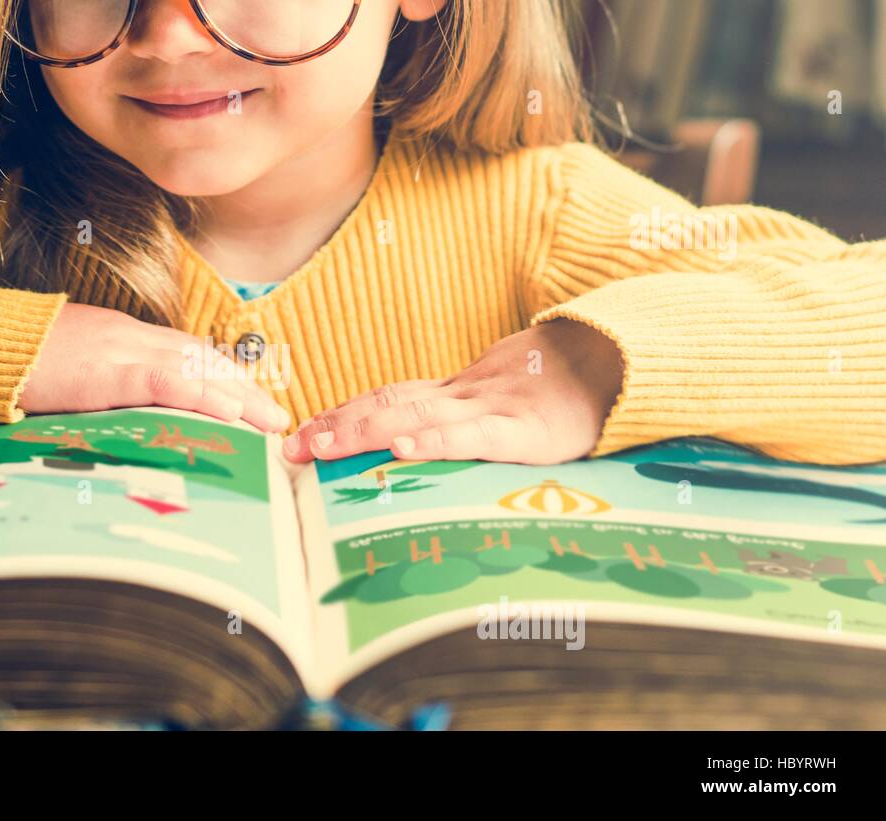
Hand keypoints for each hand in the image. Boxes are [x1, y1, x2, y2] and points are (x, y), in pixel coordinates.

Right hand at [20, 303, 290, 432]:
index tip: (252, 400)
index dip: (223, 377)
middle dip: (244, 389)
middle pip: (202, 361)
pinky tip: (229, 413)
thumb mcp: (64, 373)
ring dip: (238, 397)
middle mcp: (129, 338)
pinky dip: (201, 396)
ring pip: (194, 370)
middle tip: (278, 418)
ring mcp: (120, 351)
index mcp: (120, 338)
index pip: (186, 356)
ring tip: (269, 422)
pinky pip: (164, 381)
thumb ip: (96, 388)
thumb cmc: (12, 364)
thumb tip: (119, 418)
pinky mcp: (106, 371)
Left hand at [282, 318, 624, 464]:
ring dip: (363, 433)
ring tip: (322, 448)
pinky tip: (403, 450)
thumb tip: (410, 444)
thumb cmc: (560, 391)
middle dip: (334, 427)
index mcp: (456, 394)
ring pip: (415, 418)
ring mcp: (491, 410)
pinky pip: (473, 436)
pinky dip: (435, 442)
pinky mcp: (525, 431)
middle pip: (386, 406)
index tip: (297, 434)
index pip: (385, 399)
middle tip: (289, 450)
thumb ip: (460, 422)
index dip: (339, 414)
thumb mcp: (503, 405)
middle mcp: (463, 397)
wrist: (621, 364)